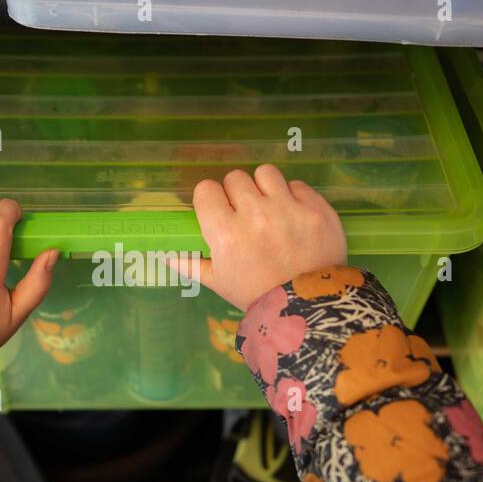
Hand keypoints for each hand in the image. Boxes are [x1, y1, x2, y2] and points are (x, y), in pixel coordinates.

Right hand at [181, 165, 346, 309]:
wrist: (308, 308)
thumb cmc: (257, 296)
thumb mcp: (220, 283)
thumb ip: (191, 264)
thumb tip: (166, 254)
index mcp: (226, 233)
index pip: (206, 189)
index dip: (210, 198)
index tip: (219, 208)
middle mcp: (256, 215)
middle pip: (235, 178)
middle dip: (237, 193)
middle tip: (245, 212)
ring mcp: (289, 210)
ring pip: (266, 173)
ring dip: (265, 187)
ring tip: (270, 206)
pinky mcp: (316, 209)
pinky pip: (298, 185)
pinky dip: (294, 197)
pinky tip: (294, 216)